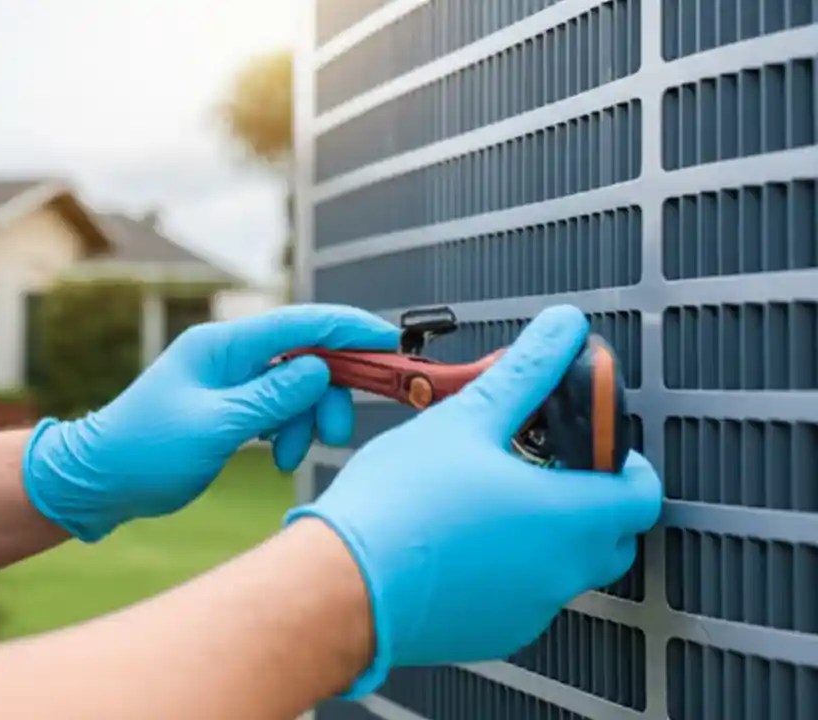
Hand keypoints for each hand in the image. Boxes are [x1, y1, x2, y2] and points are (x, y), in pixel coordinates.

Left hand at [23, 304, 399, 541]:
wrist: (100, 480)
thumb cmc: (146, 450)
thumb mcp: (216, 425)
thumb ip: (272, 397)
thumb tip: (320, 369)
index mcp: (223, 346)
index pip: (300, 324)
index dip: (349, 328)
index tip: (389, 341)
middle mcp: (230, 356)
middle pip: (306, 358)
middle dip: (329, 394)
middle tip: (333, 434)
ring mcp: (230, 381)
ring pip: (296, 388)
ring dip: (306, 421)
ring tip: (290, 456)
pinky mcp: (231, 408)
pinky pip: (278, 409)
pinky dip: (289, 431)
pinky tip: (280, 457)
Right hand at [287, 305, 661, 697]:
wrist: (340, 587)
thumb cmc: (397, 507)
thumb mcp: (464, 420)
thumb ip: (525, 372)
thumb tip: (562, 329)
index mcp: (567, 517)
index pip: (643, 494)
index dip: (628, 463)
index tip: (596, 444)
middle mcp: (560, 572)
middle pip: (612, 535)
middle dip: (591, 498)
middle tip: (543, 466)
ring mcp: (527, 610)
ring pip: (565, 567)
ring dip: (547, 534)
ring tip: (488, 500)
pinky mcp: (492, 633)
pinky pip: (523, 596)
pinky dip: (508, 568)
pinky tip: (459, 541)